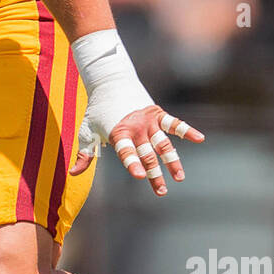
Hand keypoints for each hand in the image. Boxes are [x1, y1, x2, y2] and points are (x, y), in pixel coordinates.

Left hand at [69, 104, 204, 195]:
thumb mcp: (88, 130)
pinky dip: (187, 130)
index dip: (132, 164)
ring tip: (179, 177)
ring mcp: (149, 120)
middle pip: (147, 154)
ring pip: (163, 144)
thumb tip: (73, 174)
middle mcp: (136, 128)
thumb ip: (85, 154)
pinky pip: (174, 123)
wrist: (111, 81)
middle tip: (162, 192)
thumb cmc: (97, 110)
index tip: (140, 177)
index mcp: (118, 133)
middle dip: (155, 174)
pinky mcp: (158, 113)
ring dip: (172, 161)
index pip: (126, 152)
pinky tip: (200, 139)